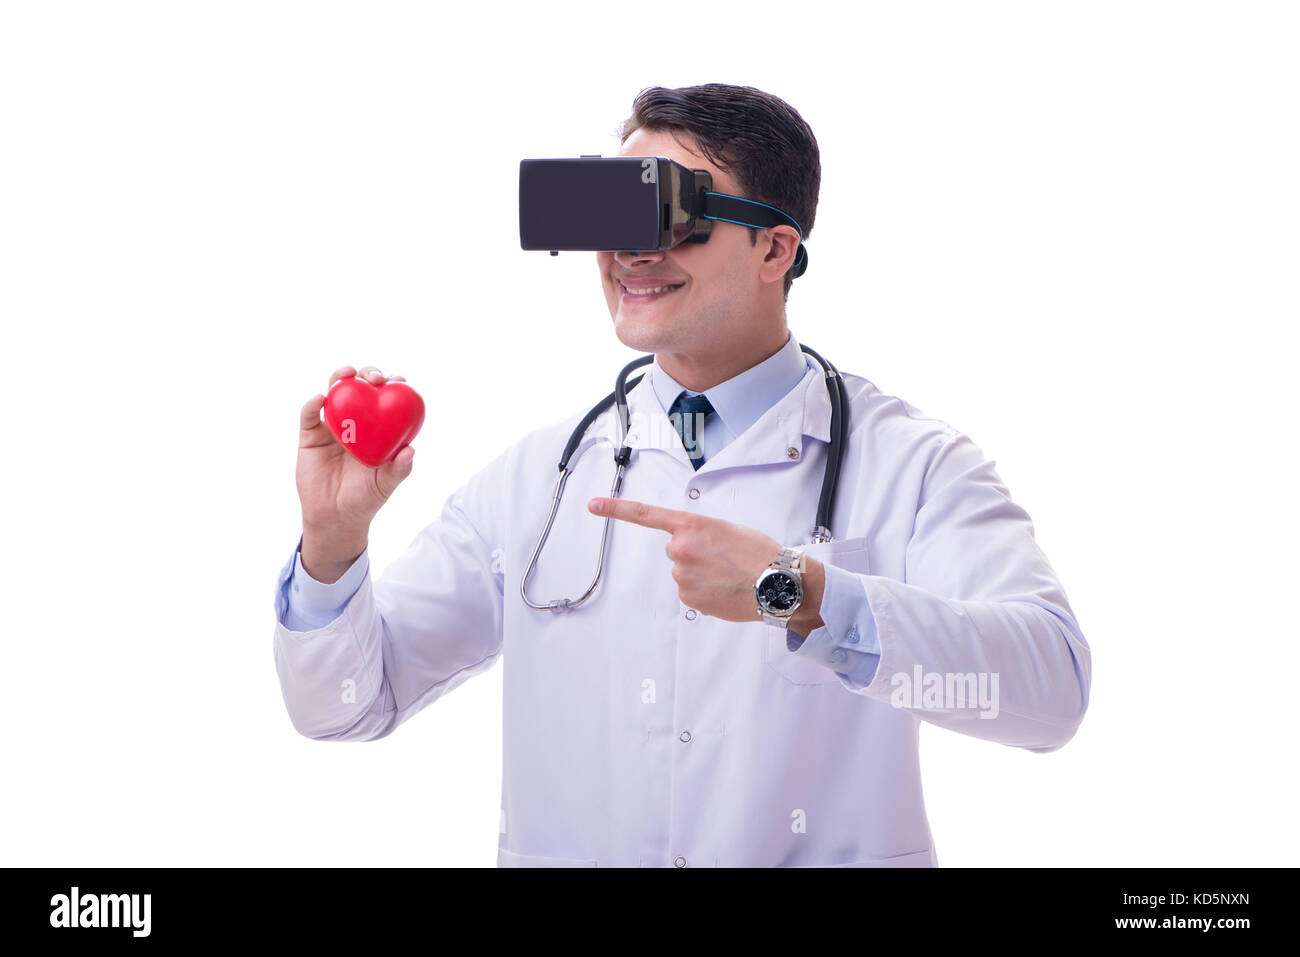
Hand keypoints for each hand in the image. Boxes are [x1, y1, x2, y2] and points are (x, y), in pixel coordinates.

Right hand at [297, 365, 414, 579]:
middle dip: (368, 374)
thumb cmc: (365, 498)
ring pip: (334, 393)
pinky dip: (312, 404)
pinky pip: (309, 415)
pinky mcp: (310, 435)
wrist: (334, 516)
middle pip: (360, 388)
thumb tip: (411, 451)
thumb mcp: (386, 485)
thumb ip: (399, 469)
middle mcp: (355, 421)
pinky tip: (319, 399)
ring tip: (346, 375)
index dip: (394, 386)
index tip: (401, 381)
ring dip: (340, 378)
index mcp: (377, 429)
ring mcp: (332, 425)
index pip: (386, 400)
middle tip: (375, 379)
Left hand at [587, 497, 825, 633]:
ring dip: (702, 574)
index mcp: (691, 524)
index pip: (646, 514)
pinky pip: (691, 592)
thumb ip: (701, 533)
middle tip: (724, 557)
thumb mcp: (728, 529)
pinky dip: (706, 591)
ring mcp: (682, 575)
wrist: (779, 583)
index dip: (616, 509)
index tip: (592, 505)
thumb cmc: (761, 553)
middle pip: (677, 550)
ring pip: (685, 573)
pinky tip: (727, 589)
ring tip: (730, 574)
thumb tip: (690, 550)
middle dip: (695, 553)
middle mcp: (680, 548)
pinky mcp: (689, 598)